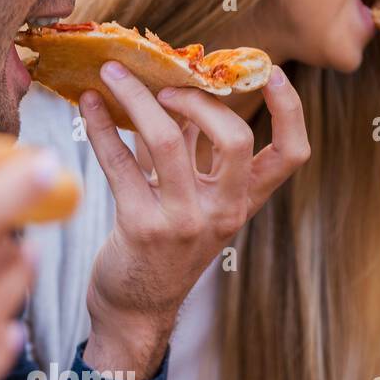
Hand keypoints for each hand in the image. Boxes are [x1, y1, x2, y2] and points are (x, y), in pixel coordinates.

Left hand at [81, 64, 308, 376]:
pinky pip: (120, 162)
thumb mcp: (194, 200)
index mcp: (243, 201)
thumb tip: (180, 88)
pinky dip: (101, 127)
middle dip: (199, 97)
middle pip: (234, 138)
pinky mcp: (141, 226)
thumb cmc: (165, 246)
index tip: (273, 72)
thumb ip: (195, 149)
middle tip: (166, 84)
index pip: (291, 155)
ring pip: (166, 140)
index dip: (291, 110)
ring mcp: (183, 221)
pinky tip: (89, 106)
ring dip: (136, 98)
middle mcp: (221, 212)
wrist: (137, 307)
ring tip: (114, 75)